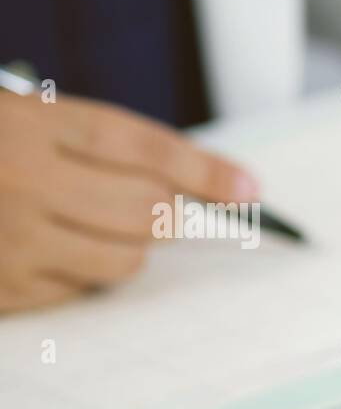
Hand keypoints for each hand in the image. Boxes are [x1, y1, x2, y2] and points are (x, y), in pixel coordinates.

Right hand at [0, 93, 256, 312]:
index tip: (248, 189)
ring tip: (90, 222)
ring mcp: (11, 238)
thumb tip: (196, 190)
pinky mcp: (4, 287)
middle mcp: (21, 179)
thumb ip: (99, 147)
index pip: (142, 149)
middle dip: (169, 213)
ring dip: (130, 246)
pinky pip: (83, 288)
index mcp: (27, 122)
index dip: (205, 171)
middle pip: (148, 211)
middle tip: (160, 207)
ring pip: (126, 258)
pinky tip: (50, 247)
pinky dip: (83, 271)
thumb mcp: (25, 120)